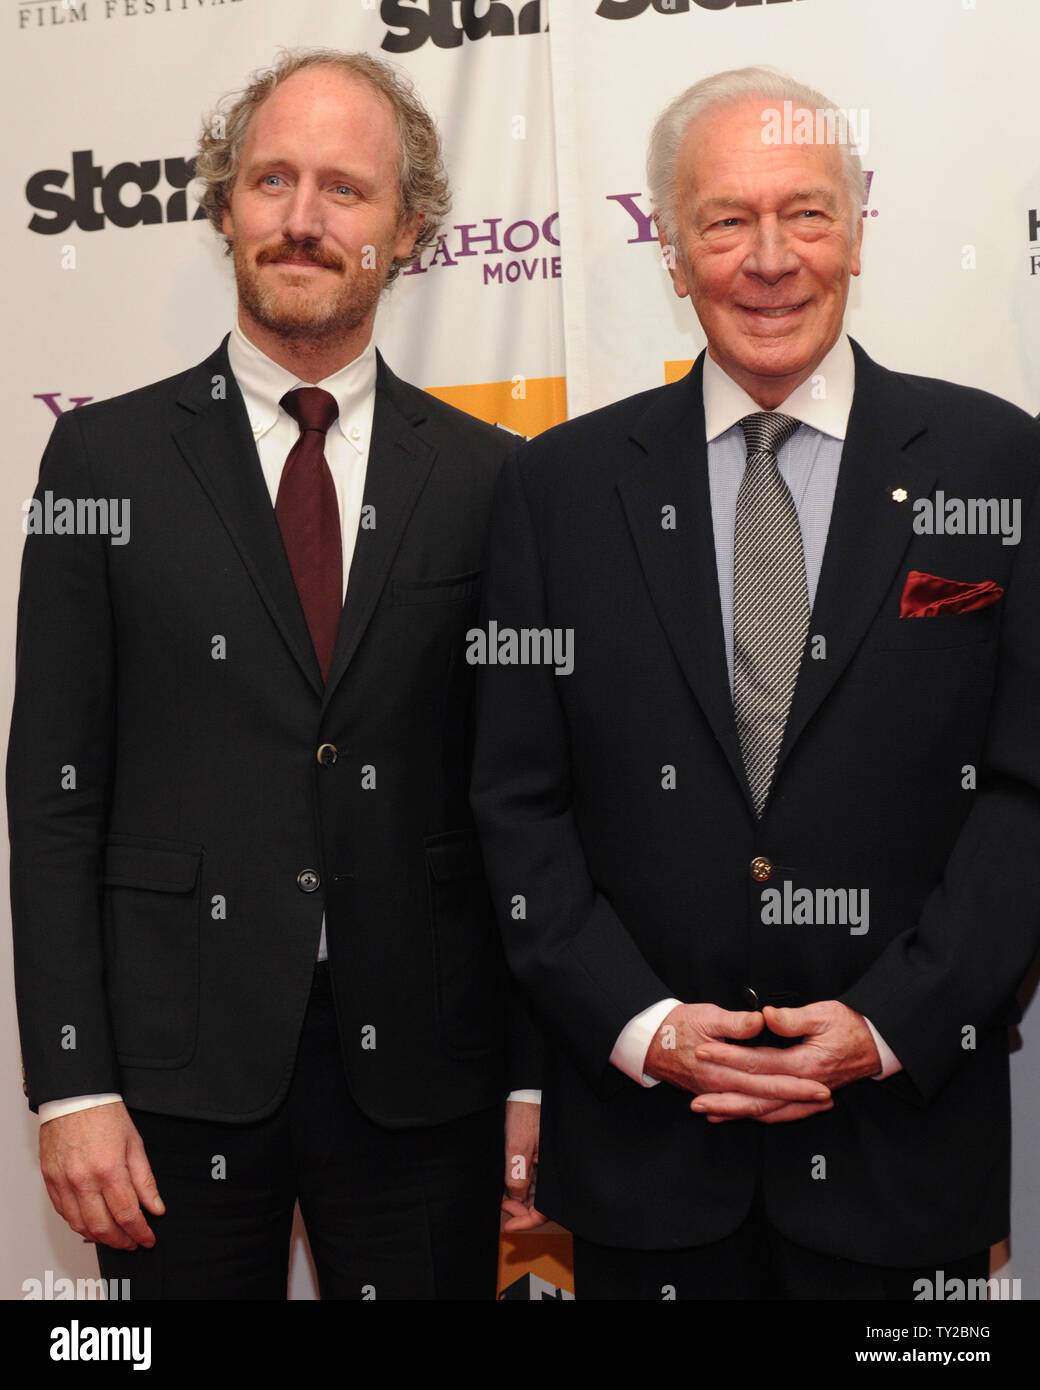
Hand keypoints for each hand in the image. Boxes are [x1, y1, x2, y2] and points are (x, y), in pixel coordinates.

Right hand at [40, 1102, 164, 1249]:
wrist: (74, 1097)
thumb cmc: (104, 1114)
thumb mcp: (135, 1144)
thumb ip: (145, 1180)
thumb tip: (156, 1207)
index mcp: (109, 1169)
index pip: (127, 1214)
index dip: (140, 1232)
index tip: (148, 1239)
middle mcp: (83, 1180)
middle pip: (103, 1226)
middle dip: (121, 1241)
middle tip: (133, 1243)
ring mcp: (64, 1182)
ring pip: (80, 1225)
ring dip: (99, 1237)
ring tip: (114, 1237)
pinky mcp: (50, 1181)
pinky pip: (64, 1213)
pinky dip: (78, 1224)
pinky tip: (92, 1224)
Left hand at [502, 1099, 546, 1231]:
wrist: (528, 1088)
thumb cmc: (526, 1113)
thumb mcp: (517, 1145)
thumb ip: (516, 1175)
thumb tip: (515, 1199)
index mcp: (554, 1168)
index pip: (545, 1209)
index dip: (527, 1221)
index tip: (509, 1226)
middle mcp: (555, 1169)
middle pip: (542, 1203)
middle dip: (522, 1209)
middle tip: (503, 1205)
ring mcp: (549, 1163)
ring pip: (538, 1192)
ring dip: (521, 1197)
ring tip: (503, 1196)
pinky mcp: (543, 1157)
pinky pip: (535, 1179)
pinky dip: (523, 1185)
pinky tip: (510, 1184)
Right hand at [644, 1003, 831, 1119]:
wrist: (646, 1041)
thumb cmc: (675, 1025)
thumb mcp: (705, 1015)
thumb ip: (735, 1023)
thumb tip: (761, 1021)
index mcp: (722, 1070)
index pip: (766, 1080)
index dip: (795, 1084)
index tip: (820, 1085)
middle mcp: (721, 1088)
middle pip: (767, 1099)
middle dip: (798, 1101)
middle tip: (826, 1099)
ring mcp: (717, 1094)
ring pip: (757, 1108)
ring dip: (786, 1107)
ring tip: (813, 1106)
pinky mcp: (714, 1093)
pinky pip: (744, 1107)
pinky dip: (765, 1109)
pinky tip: (779, 1109)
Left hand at [693, 1000, 881, 1123]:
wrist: (878, 1044)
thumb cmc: (851, 1025)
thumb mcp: (825, 1013)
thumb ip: (794, 1019)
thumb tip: (767, 1016)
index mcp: (805, 1064)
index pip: (758, 1063)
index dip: (729, 1057)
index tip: (704, 1051)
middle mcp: (804, 1086)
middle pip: (757, 1097)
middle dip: (724, 1099)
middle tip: (695, 1101)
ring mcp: (807, 1096)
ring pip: (766, 1111)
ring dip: (736, 1113)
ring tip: (708, 1113)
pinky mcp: (809, 1098)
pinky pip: (780, 1114)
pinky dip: (757, 1116)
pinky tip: (739, 1114)